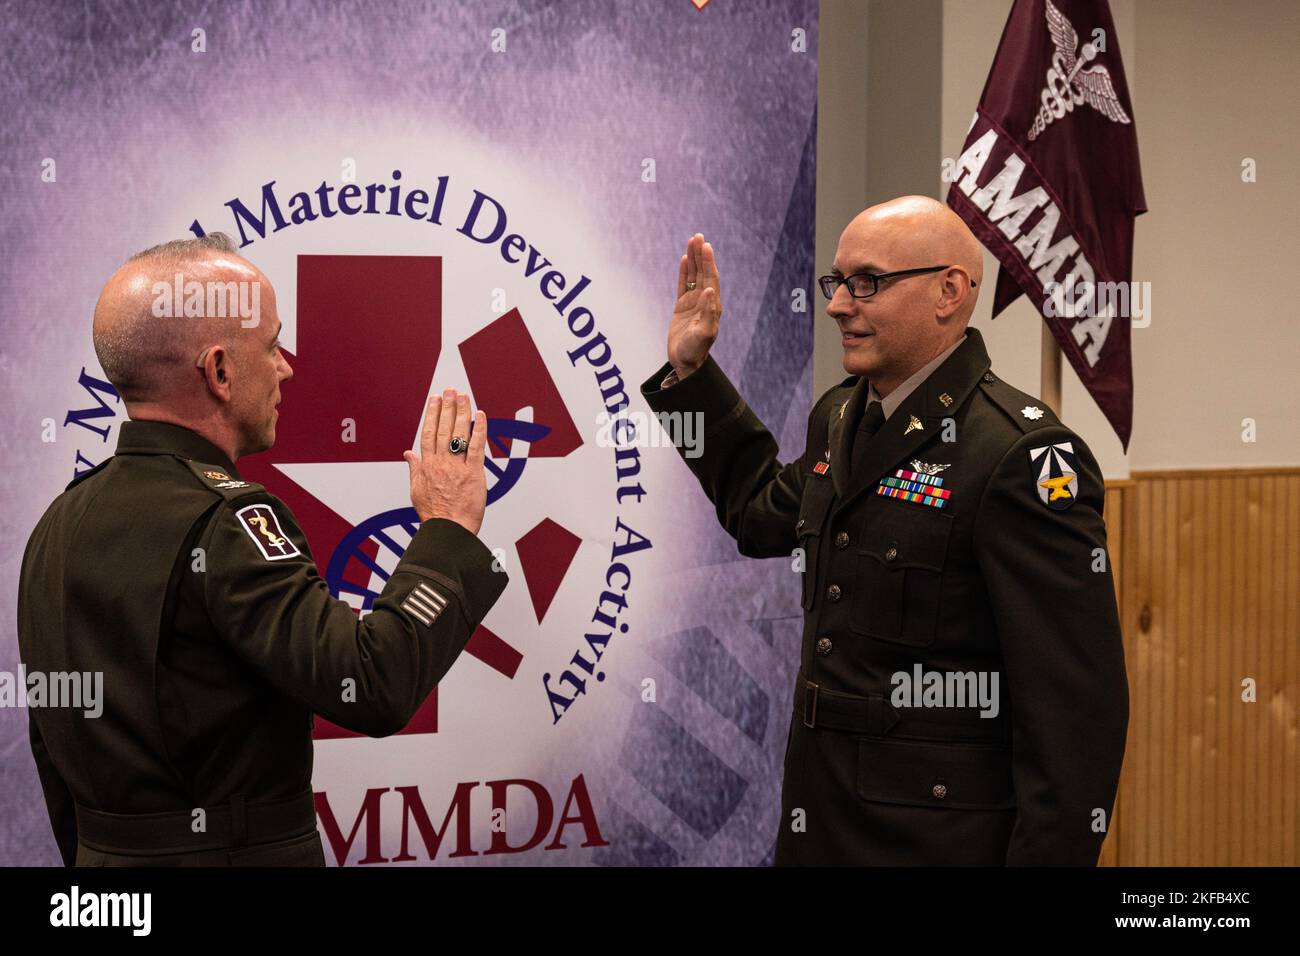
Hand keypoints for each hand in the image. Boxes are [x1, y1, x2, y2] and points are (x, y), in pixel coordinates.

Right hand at [403, 389, 487, 535]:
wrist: (448, 531)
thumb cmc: (435, 515)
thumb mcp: (416, 491)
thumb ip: (414, 469)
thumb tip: (408, 454)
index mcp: (427, 466)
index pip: (428, 433)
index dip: (432, 414)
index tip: (434, 399)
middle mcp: (440, 463)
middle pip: (443, 428)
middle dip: (447, 407)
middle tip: (450, 390)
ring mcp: (457, 467)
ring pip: (459, 434)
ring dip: (462, 412)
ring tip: (463, 396)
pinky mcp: (473, 474)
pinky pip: (477, 447)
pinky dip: (479, 430)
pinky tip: (481, 416)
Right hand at [667, 232, 721, 380]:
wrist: (685, 361)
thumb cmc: (695, 350)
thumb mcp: (703, 333)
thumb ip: (707, 312)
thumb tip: (708, 291)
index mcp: (712, 305)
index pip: (710, 279)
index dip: (708, 262)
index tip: (706, 247)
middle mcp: (704, 300)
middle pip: (703, 272)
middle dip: (701, 255)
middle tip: (698, 237)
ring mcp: (693, 302)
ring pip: (693, 275)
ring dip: (693, 259)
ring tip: (692, 241)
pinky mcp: (682, 306)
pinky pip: (683, 284)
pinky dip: (684, 272)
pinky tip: (684, 260)